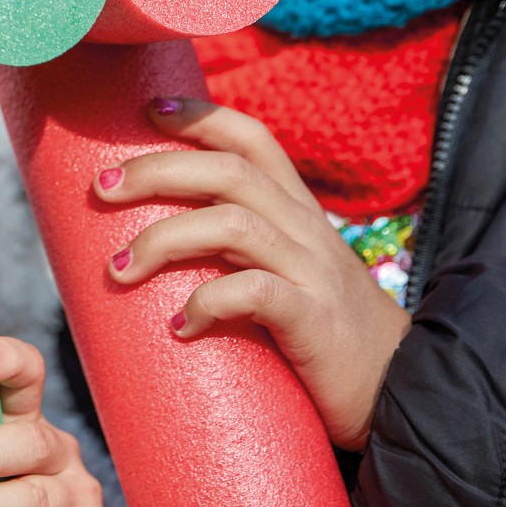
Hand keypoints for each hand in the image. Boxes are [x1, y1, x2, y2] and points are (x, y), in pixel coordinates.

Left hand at [97, 95, 409, 449]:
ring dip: (164, 239)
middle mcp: (305, 228)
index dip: (200, 116)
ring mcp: (313, 271)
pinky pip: (254, 293)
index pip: (251, 139)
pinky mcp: (315, 320)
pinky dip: (207, 302)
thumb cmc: (326, 335)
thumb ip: (243, 246)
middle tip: (102, 187)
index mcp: (297, 209)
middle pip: (227, 172)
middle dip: (157, 169)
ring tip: (119, 269)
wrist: (404, 396)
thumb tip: (159, 233)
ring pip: (232, 224)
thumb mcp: (290, 271)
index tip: (146, 110)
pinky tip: (178, 326)